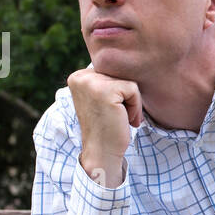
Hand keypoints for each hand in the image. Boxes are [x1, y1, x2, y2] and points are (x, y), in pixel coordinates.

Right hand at [67, 64, 141, 185]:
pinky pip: (134, 90)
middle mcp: (81, 77)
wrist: (102, 153)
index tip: (109, 111)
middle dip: (126, 98)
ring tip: (118, 118)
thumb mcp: (102, 98)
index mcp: (79, 77)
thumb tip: (129, 61)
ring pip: (130, 83)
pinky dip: (135, 107)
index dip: (119, 93)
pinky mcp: (105, 91)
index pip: (113, 72)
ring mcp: (91, 83)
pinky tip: (123, 120)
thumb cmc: (108, 127)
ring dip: (132, 104)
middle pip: (122, 75)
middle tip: (115, 117)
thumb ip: (108, 80)